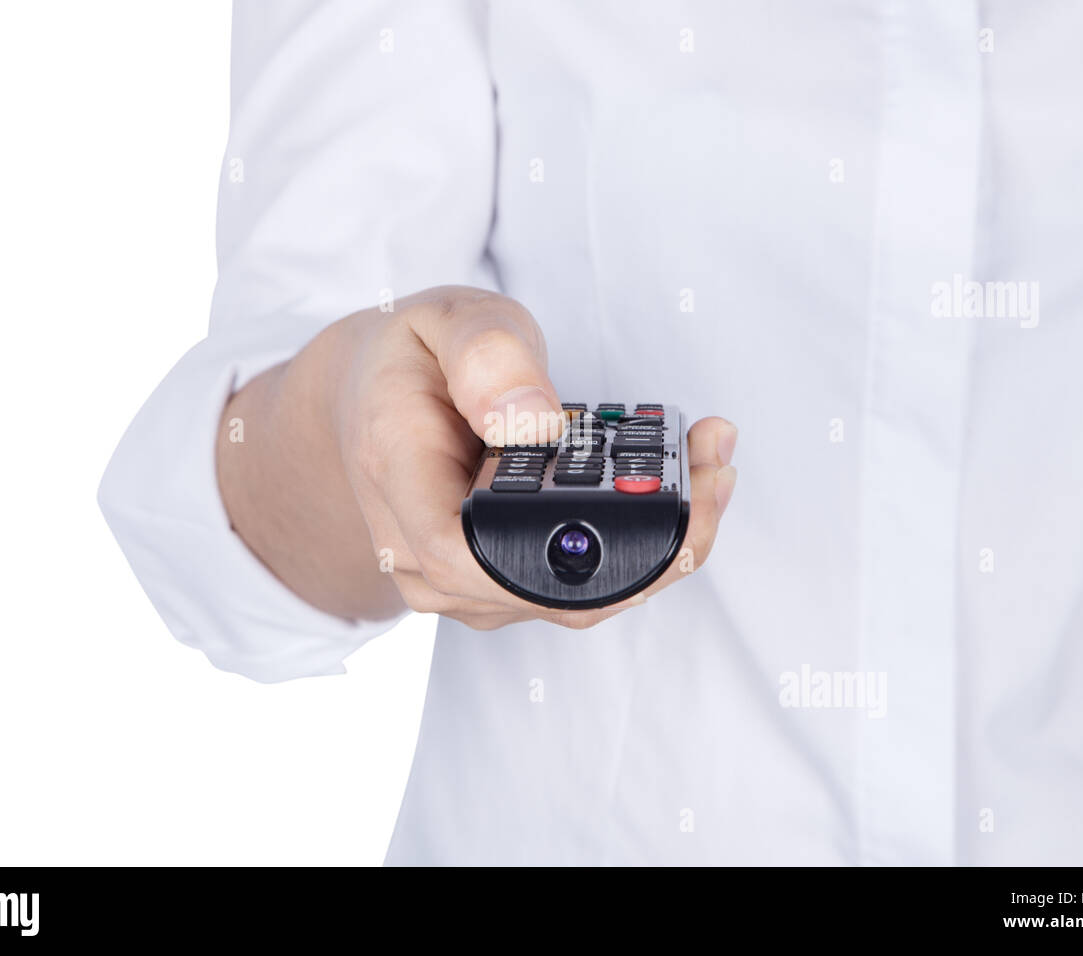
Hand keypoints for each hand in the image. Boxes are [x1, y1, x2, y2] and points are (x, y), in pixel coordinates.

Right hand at [218, 286, 737, 628]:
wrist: (368, 405)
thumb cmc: (409, 362)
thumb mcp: (442, 321)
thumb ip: (485, 358)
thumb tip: (532, 421)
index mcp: (399, 482)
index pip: (472, 557)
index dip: (579, 553)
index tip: (667, 502)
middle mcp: (424, 557)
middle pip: (549, 592)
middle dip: (655, 542)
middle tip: (714, 465)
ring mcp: (462, 584)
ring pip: (575, 598)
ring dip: (658, 545)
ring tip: (707, 464)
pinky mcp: (499, 587)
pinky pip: (576, 587)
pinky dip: (636, 545)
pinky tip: (677, 487)